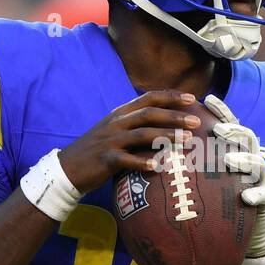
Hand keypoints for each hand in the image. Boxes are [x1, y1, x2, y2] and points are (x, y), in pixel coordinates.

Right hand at [58, 90, 199, 193]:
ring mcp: (110, 140)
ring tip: (187, 140)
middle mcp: (116, 123)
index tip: (192, 98)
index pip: (148, 98)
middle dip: (175, 116)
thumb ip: (136, 125)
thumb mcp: (115, 131)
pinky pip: (126, 159)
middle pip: (149, 114)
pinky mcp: (105, 159)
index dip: (170, 96)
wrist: (68, 168)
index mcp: (120, 113)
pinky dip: (143, 162)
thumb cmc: (98, 151)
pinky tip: (159, 166)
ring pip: (142, 134)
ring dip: (167, 136)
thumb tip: (165, 124)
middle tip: (196, 121)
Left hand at [204, 94, 264, 258]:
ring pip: (257, 163)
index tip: (207, 99)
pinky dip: (255, 194)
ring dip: (245, 159)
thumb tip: (162, 150)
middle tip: (218, 130)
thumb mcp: (211, 178)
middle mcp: (253, 159)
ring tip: (230, 160)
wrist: (250, 228)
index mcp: (237, 150)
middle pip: (247, 137)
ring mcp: (263, 177)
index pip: (230, 126)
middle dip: (234, 131)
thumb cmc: (224, 199)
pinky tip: (245, 196)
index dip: (222, 111)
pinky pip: (264, 194)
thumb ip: (197, 162)